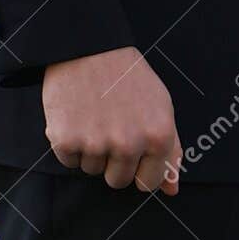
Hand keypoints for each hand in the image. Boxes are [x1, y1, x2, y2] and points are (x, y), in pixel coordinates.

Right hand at [43, 46, 182, 194]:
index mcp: (159, 136)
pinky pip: (69, 161)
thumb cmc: (129, 79)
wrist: (89, 49)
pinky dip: (69, 144)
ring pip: (92, 170)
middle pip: (118, 181)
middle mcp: (130, 143)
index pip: (148, 183)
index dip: (140, 170)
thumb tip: (172, 190)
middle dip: (114, 162)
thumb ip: (171, 149)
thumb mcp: (161, 108)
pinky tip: (77, 117)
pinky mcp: (66, 140)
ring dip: (91, 151)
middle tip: (111, 129)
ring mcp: (97, 143)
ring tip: (95, 118)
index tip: (134, 153)